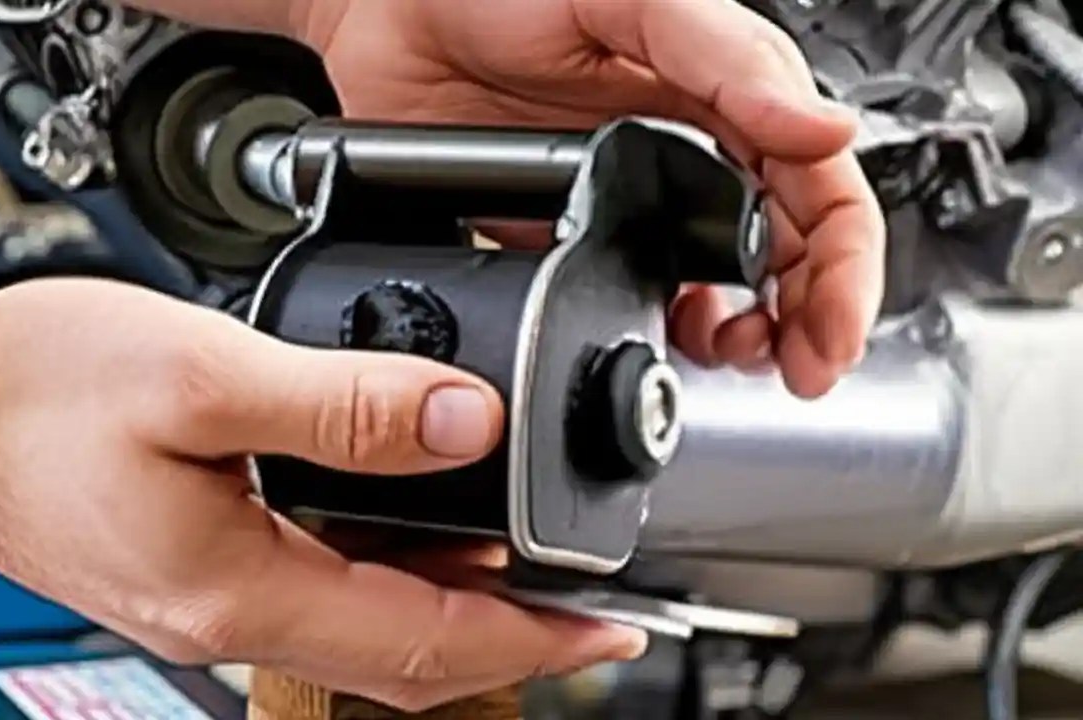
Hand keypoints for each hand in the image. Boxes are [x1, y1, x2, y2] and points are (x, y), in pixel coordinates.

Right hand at [0, 279, 643, 711]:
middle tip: (588, 605)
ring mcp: (211, 601)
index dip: (536, 641)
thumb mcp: (201, 374)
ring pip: (369, 627)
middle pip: (409, 656)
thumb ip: (344, 404)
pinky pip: (323, 593)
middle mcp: (231, 616)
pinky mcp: (197, 570)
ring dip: (456, 606)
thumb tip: (463, 423)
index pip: (428, 642)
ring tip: (525, 564)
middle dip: (514, 638)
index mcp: (241, 587)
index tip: (613, 631)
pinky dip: (390, 576)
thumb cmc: (34, 394)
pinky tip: (417, 533)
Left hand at [279, 0, 884, 397]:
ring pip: (729, 280)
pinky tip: (675, 338)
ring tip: (740, 356)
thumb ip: (728, 57)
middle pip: (790, 245)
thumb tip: (821, 126)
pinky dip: (674, 328)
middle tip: (802, 366)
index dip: (843, 262)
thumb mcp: (630, 1)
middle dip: (812, 314)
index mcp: (726, 88)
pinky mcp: (578, 230)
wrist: (388, 17)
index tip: (832, 327)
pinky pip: (645, 291)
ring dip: (753, 331)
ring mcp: (638, 194)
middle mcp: (693, 145)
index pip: (820, 183)